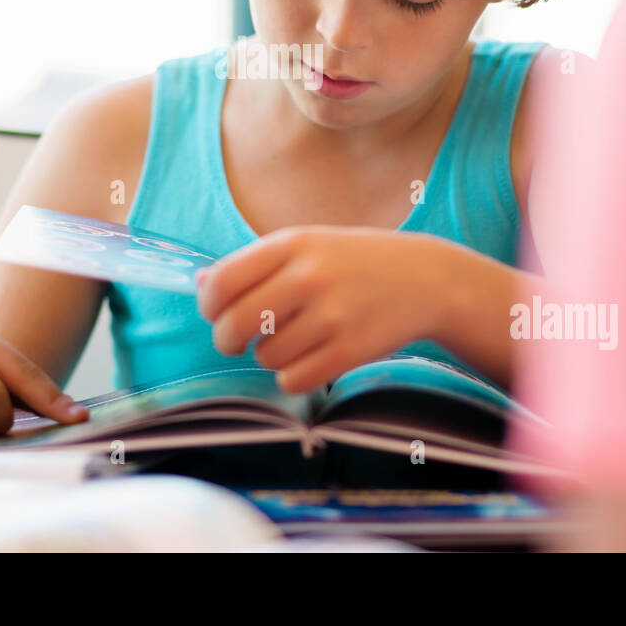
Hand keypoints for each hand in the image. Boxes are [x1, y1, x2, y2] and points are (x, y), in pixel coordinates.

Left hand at [195, 226, 476, 393]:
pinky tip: (311, 357)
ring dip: (270, 355)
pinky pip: (293, 380)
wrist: (425, 279)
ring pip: (265, 357)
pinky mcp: (350, 351)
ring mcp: (331, 316)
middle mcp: (309, 277)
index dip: (209, 306)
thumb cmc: (355, 261)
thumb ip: (254, 263)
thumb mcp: (306, 245)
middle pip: (234, 325)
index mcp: (291, 244)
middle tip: (238, 339)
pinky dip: (293, 376)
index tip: (217, 312)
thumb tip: (200, 285)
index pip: (222, 282)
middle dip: (227, 339)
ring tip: (295, 338)